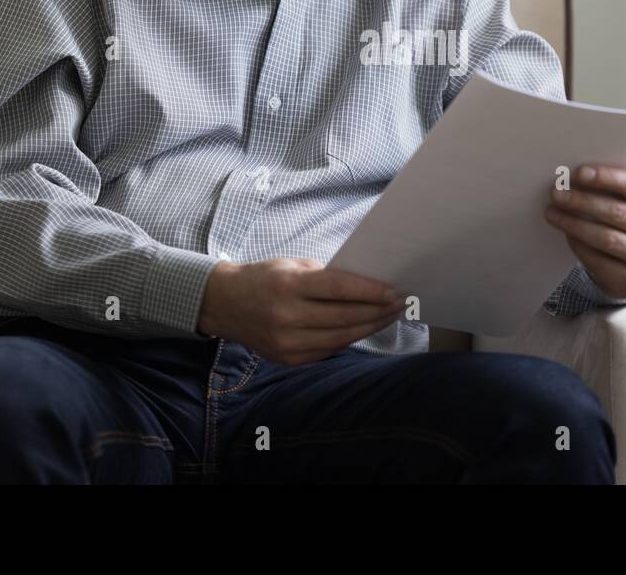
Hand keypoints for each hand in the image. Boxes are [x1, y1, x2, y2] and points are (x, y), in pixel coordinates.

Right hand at [197, 258, 406, 365]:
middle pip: (345, 317)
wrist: (225, 304)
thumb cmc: (265, 278)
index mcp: (289, 286)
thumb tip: (368, 286)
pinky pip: (328, 350)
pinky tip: (364, 329)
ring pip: (341, 338)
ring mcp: (286, 342)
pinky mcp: (288, 359)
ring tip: (389, 317)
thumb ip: (327, 277)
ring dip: (369, 327)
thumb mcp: (293, 265)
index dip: (371, 292)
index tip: (395, 291)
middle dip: (378, 311)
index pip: (339, 289)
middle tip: (401, 304)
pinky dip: (349, 339)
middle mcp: (287, 317)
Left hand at [544, 164, 625, 299]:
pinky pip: (599, 260)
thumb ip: (612, 190)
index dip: (606, 177)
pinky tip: (566, 234)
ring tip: (552, 213)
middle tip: (556, 193)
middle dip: (582, 201)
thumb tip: (574, 177)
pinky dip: (579, 245)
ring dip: (574, 223)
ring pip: (606, 238)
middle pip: (617, 212)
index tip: (578, 173)